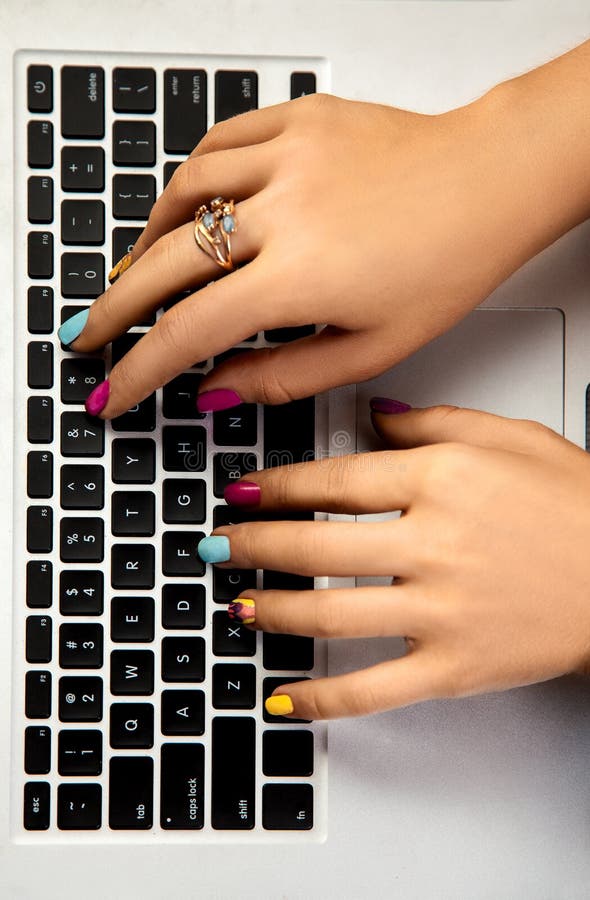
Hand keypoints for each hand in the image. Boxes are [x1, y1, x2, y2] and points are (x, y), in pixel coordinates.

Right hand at [65, 86, 565, 418]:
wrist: (490, 182)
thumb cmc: (448, 263)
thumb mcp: (371, 348)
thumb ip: (283, 376)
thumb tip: (215, 390)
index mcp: (303, 275)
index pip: (189, 332)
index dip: (140, 370)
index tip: (113, 391)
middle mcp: (285, 209)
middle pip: (165, 263)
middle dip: (116, 309)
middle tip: (90, 336)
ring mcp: (288, 155)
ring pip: (182, 196)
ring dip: (146, 241)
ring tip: (133, 275)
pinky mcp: (299, 119)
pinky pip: (217, 143)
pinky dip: (188, 180)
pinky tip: (182, 206)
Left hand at [206, 402, 589, 719]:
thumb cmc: (577, 507)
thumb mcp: (509, 438)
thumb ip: (435, 420)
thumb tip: (376, 413)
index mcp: (442, 480)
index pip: (335, 480)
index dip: (277, 486)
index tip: (244, 489)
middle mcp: (433, 544)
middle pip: (315, 544)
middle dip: (253, 543)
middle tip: (219, 542)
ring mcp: (439, 610)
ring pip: (328, 613)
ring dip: (269, 608)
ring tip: (235, 602)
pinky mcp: (452, 667)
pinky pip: (371, 689)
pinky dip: (320, 698)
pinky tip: (284, 697)